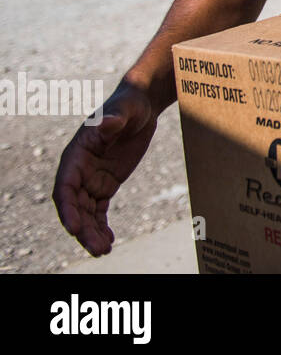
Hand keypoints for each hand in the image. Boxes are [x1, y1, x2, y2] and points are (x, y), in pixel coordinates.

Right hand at [52, 81, 157, 256]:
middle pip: (74, 205)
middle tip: (97, 249)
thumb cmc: (130, 103)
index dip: (67, 209)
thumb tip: (106, 123)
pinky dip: (101, 226)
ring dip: (92, 233)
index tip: (74, 228)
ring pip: (86, 212)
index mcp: (77, 154)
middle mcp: (79, 170)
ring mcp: (91, 179)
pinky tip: (109, 242)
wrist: (141, 104)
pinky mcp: (106, 184)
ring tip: (104, 251)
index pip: (65, 187)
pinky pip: (99, 210)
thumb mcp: (125, 108)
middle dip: (82, 228)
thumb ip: (114, 118)